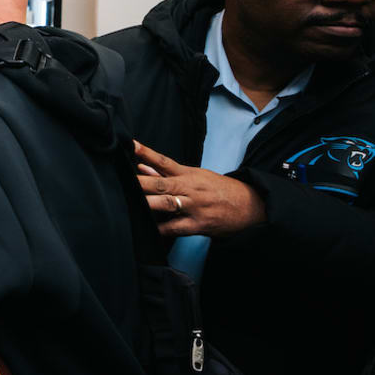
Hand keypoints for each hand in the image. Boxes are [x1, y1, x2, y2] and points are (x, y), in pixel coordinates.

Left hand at [134, 141, 266, 236]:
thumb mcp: (196, 176)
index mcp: (188, 174)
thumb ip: (167, 173)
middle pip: (161, 184)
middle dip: (141, 182)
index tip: (130, 145)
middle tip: (124, 180)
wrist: (251, 206)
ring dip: (149, 203)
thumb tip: (142, 166)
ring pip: (167, 204)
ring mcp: (194, 207)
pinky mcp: (198, 225)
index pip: (164, 161)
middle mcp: (190, 189)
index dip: (147, 153)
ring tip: (131, 202)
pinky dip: (161, 229)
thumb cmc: (218, 190)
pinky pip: (175, 228)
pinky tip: (148, 228)